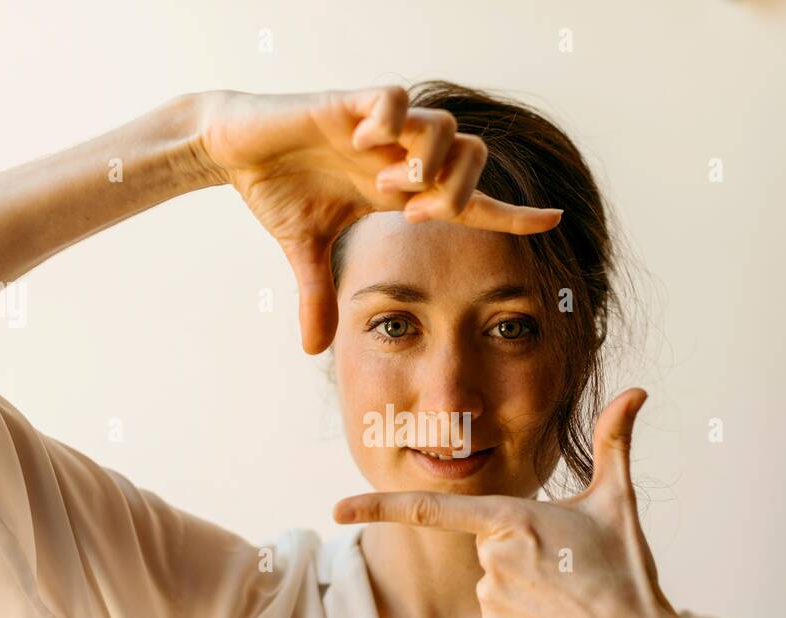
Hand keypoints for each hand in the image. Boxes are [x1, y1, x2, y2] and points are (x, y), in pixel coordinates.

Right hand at [194, 86, 563, 353]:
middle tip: (417, 214)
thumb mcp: (304, 251)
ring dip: (423, 165)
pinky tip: (361, 142)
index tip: (553, 222)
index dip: (511, 212)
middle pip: (472, 156)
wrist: (232, 147)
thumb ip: (317, 296)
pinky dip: (390, 122)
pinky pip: (395, 98)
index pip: (470, 199)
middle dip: (456, 191)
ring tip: (382, 184)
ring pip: (444, 126)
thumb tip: (314, 350)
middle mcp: (399, 154)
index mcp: (398, 186)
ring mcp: (378, 126)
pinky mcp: (349, 101)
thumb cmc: (276, 189)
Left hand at [332, 389, 700, 617]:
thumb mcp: (618, 500)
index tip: (336, 507)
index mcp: (511, 518)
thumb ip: (616, 441)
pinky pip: (495, 610)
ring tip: (565, 591)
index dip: (377, 506)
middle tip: (565, 563)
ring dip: (521, 579)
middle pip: (486, 540)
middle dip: (517, 545)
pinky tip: (553, 617)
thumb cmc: (626, 569)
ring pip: (490, 576)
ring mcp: (489, 598)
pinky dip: (520, 611)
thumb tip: (638, 390)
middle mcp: (490, 558)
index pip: (430, 508)